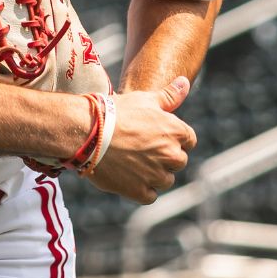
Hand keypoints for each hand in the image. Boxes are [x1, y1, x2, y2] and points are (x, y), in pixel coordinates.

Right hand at [87, 77, 196, 203]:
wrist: (87, 132)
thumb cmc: (117, 112)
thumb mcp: (145, 99)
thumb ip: (170, 95)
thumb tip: (185, 82)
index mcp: (176, 132)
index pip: (188, 140)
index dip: (173, 139)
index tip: (156, 137)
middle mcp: (171, 155)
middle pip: (178, 161)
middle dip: (164, 157)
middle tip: (141, 150)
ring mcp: (156, 175)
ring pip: (165, 180)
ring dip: (154, 175)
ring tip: (133, 163)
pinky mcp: (140, 191)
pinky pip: (150, 195)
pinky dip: (141, 190)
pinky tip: (129, 178)